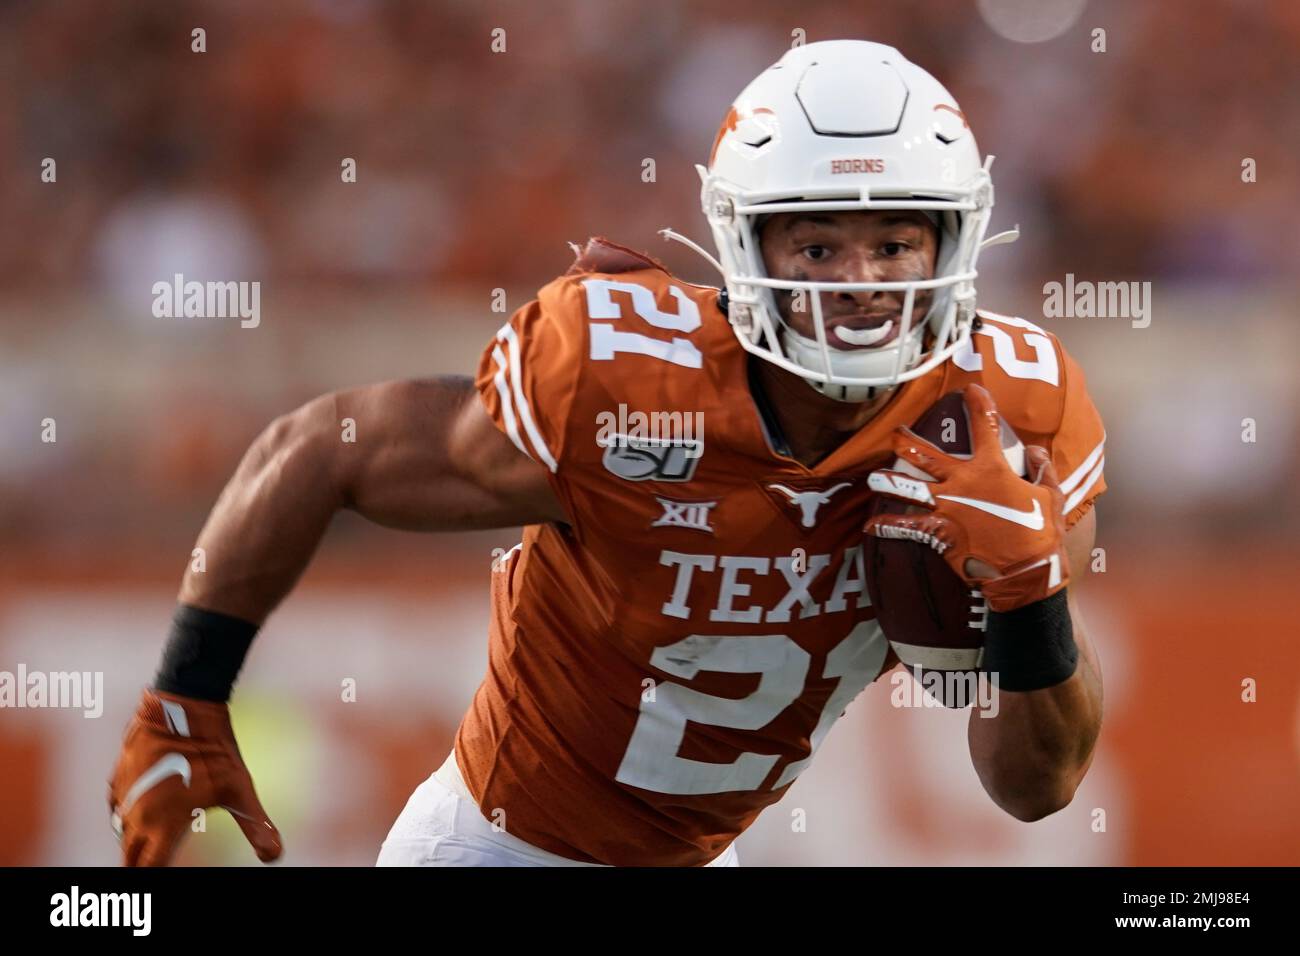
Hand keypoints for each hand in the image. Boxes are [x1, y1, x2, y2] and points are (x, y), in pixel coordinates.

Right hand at [108, 689, 281, 866]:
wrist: (183, 707)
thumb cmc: (215, 749)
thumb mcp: (240, 789)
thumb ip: (255, 826)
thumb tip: (275, 855)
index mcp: (164, 825)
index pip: (149, 868)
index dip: (155, 875)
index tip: (165, 873)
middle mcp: (138, 815)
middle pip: (129, 856)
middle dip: (139, 864)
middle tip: (150, 864)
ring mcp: (124, 795)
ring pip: (121, 831)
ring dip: (132, 840)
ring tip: (146, 844)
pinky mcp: (117, 777)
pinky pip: (115, 807)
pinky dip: (125, 815)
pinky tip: (139, 812)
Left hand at [864, 383, 1068, 611]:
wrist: (1025, 570)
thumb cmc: (1041, 534)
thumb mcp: (1051, 496)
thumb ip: (1042, 470)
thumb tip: (1036, 451)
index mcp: (992, 468)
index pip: (985, 427)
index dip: (978, 404)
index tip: (970, 390)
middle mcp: (963, 482)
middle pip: (927, 456)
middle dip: (907, 442)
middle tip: (894, 434)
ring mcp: (947, 506)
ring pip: (909, 488)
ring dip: (889, 482)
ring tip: (873, 478)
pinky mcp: (938, 531)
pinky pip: (905, 527)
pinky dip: (886, 526)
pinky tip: (870, 525)